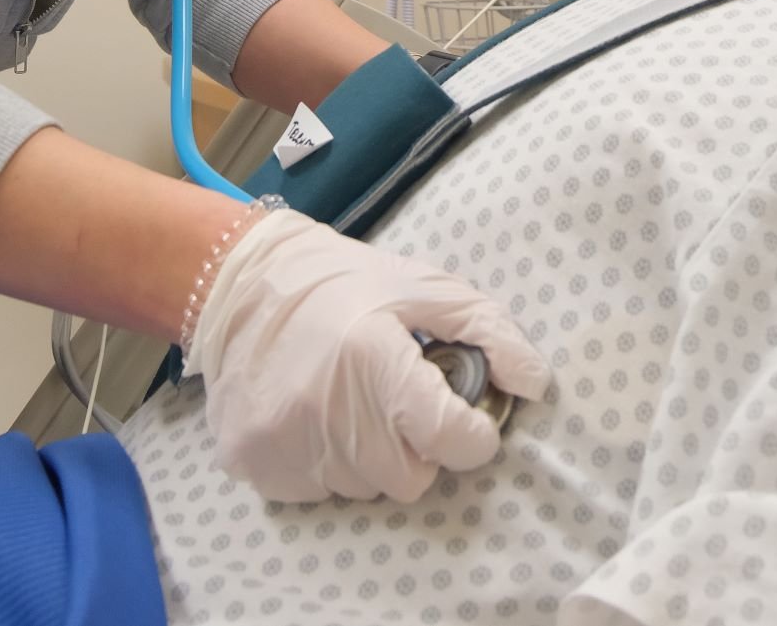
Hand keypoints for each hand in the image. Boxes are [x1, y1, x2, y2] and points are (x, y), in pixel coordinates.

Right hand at [190, 210, 549, 502]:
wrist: (240, 285)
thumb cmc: (344, 284)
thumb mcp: (426, 288)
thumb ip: (491, 332)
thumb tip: (536, 383)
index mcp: (374, 361)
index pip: (452, 441)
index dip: (471, 433)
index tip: (464, 417)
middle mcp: (327, 412)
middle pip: (412, 479)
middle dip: (417, 446)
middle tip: (395, 401)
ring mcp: (285, 444)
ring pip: (364, 488)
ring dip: (369, 456)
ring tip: (347, 401)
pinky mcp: (253, 464)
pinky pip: (317, 493)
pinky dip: (324, 464)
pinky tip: (312, 417)